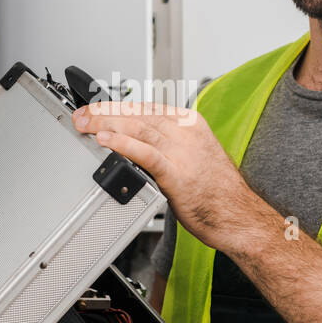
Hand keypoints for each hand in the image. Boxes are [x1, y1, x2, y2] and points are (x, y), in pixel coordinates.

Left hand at [72, 100, 260, 251]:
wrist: (239, 216)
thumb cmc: (218, 192)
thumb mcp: (193, 156)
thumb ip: (168, 145)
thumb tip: (137, 141)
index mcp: (190, 124)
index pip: (146, 107)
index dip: (115, 106)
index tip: (95, 108)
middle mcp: (186, 133)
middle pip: (138, 113)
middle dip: (104, 112)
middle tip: (82, 115)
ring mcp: (182, 152)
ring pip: (138, 128)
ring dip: (106, 123)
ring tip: (85, 124)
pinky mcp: (177, 174)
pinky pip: (146, 154)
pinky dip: (123, 144)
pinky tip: (105, 141)